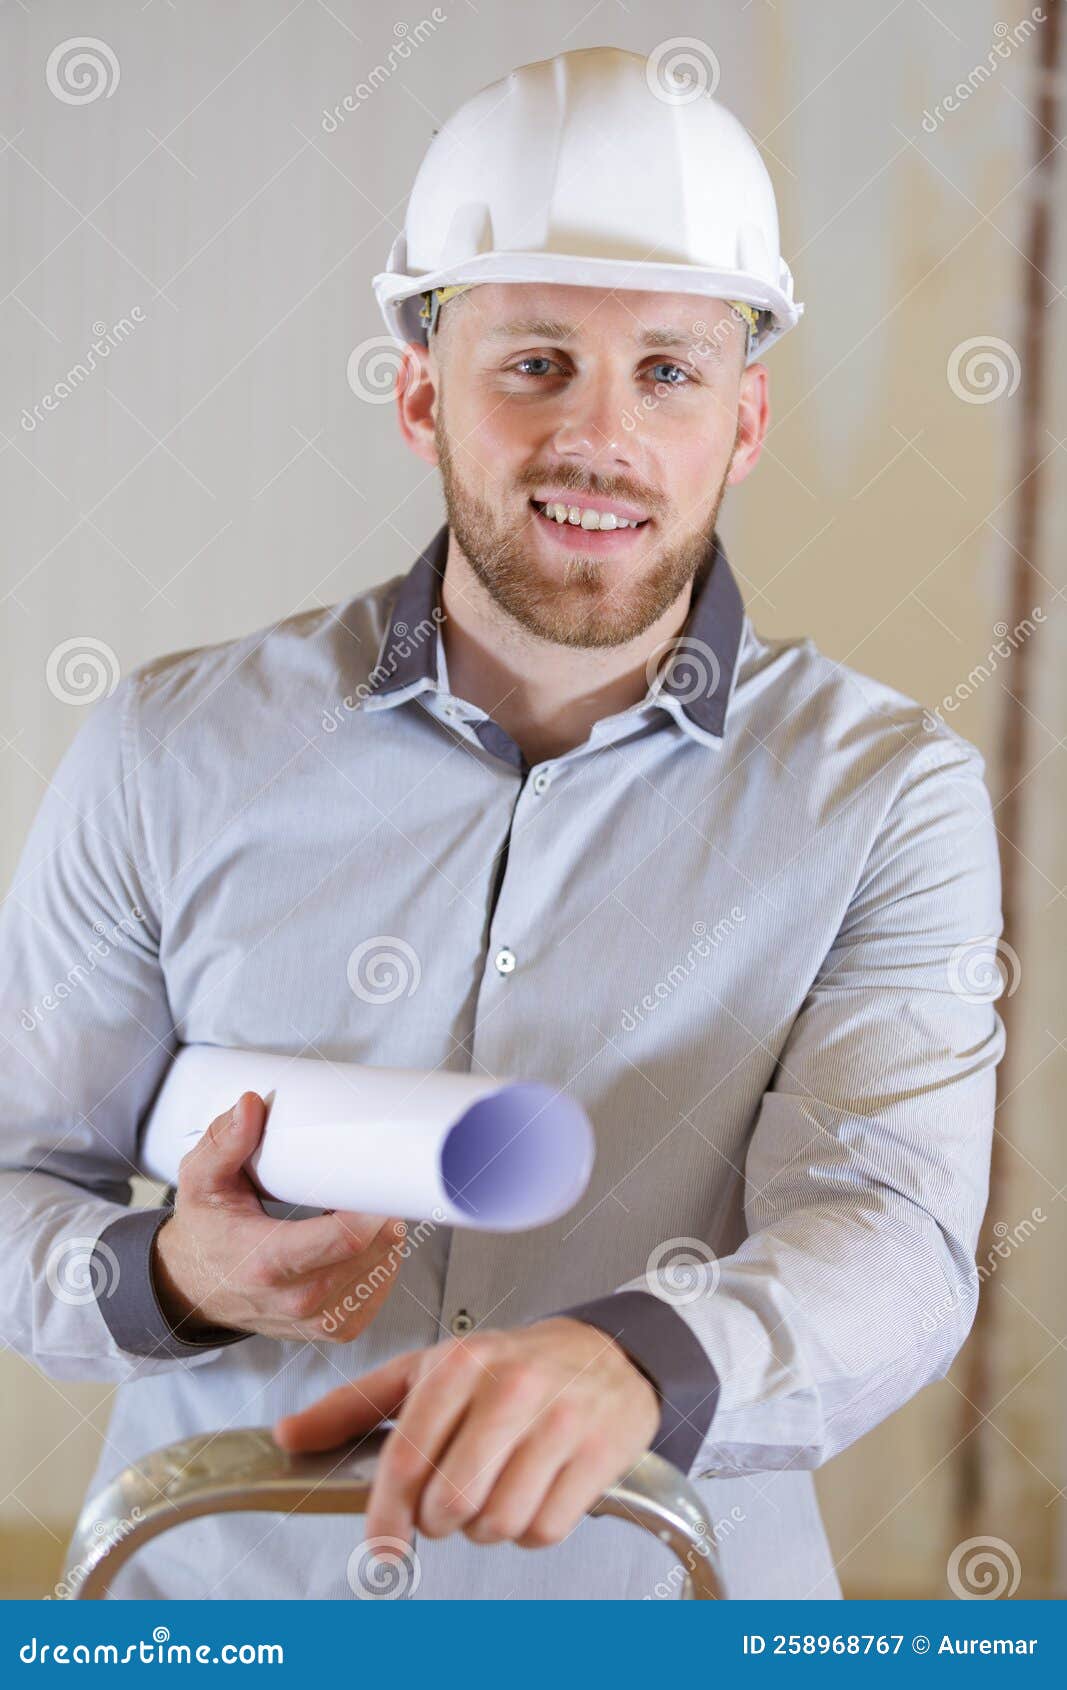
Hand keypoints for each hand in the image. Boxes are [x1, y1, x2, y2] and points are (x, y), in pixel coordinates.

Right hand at [151, 1091, 407, 1343]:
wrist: (195, 1289)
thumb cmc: (206, 1229)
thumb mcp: (201, 1180)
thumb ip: (224, 1142)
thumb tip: (252, 1105)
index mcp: (268, 1263)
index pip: (347, 1238)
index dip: (376, 1204)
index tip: (380, 1173)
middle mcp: (299, 1300)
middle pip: (378, 1250)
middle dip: (383, 1209)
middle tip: (370, 1179)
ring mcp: (322, 1321)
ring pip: (386, 1268)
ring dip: (383, 1233)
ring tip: (355, 1206)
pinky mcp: (338, 1330)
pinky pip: (382, 1288)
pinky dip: (380, 1259)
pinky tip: (359, 1239)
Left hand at [272, 1317, 660, 1550]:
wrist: (605, 1352)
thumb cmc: (507, 1364)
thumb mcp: (426, 1370)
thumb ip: (353, 1406)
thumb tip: (288, 1436)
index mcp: (460, 1363)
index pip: (406, 1461)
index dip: (387, 1519)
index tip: (384, 1549)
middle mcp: (511, 1387)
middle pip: (451, 1504)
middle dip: (442, 1520)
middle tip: (452, 1501)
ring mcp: (560, 1420)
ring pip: (499, 1523)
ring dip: (489, 1526)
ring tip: (497, 1488)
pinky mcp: (598, 1452)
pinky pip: (545, 1530)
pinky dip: (532, 1529)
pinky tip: (534, 1491)